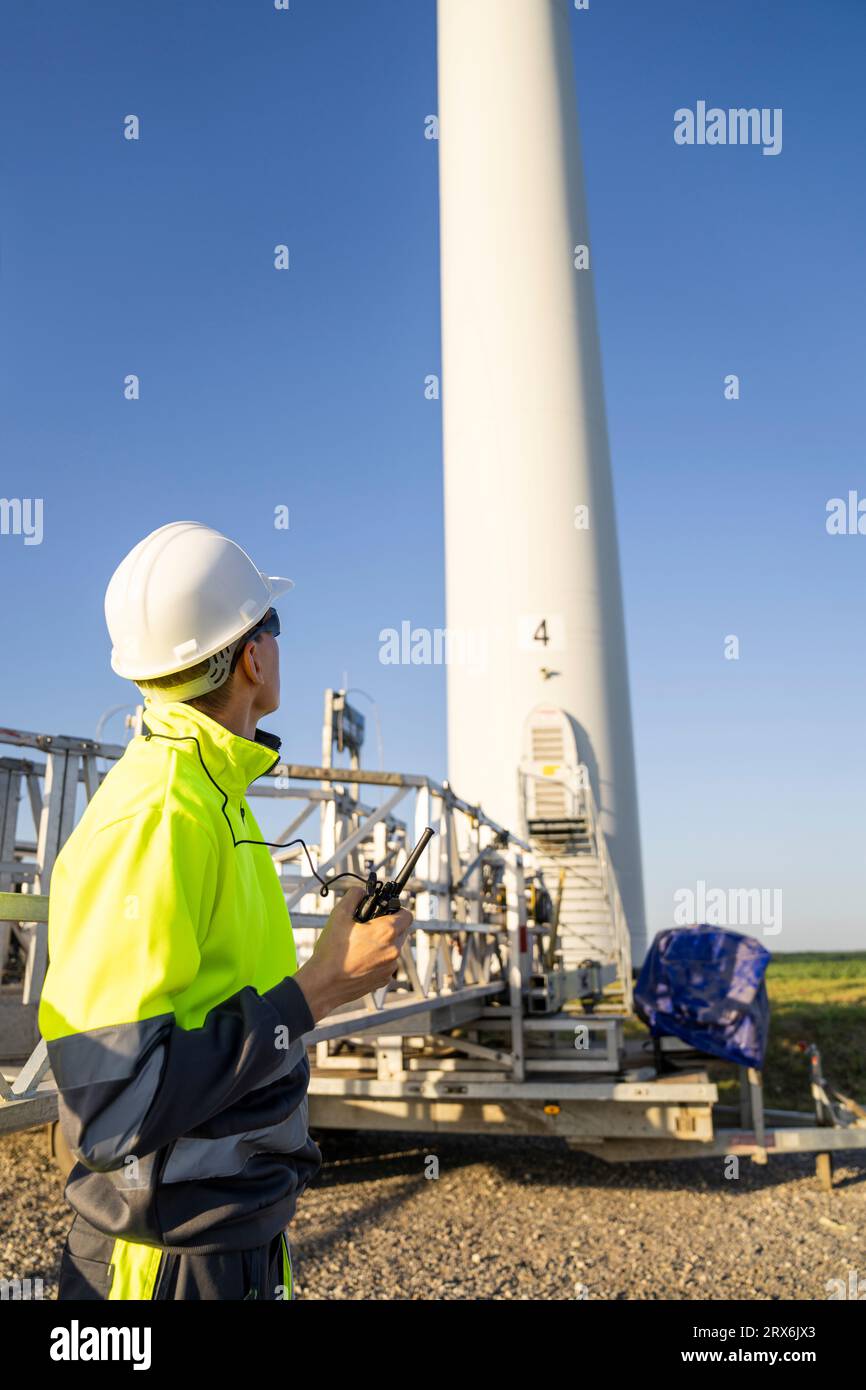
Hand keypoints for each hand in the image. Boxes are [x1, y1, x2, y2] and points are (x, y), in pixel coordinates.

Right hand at [294, 885, 412, 1023]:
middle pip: (402, 931)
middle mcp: (394, 950)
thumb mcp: (339, 915)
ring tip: (362, 944)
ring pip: (394, 948)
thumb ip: (353, 896)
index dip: (397, 910)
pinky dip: (378, 960)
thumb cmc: (332, 951)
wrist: (324, 984)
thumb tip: (360, 891)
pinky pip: (387, 964)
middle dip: (390, 926)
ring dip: (384, 943)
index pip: (407, 914)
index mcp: (387, 931)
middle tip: (370, 926)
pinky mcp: (383, 980)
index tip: (385, 911)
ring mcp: (390, 967)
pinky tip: (360, 959)